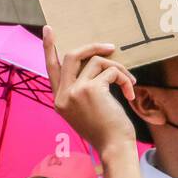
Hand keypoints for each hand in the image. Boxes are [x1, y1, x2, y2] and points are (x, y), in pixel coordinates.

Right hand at [43, 27, 137, 152]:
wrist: (114, 147)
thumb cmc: (105, 131)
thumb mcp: (85, 111)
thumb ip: (81, 90)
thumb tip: (95, 63)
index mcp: (59, 100)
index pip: (51, 68)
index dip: (49, 48)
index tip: (48, 29)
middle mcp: (63, 95)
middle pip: (72, 56)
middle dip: (92, 47)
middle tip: (111, 47)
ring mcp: (75, 91)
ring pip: (96, 61)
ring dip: (117, 68)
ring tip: (129, 81)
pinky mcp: (91, 89)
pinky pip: (110, 71)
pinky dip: (124, 79)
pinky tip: (130, 93)